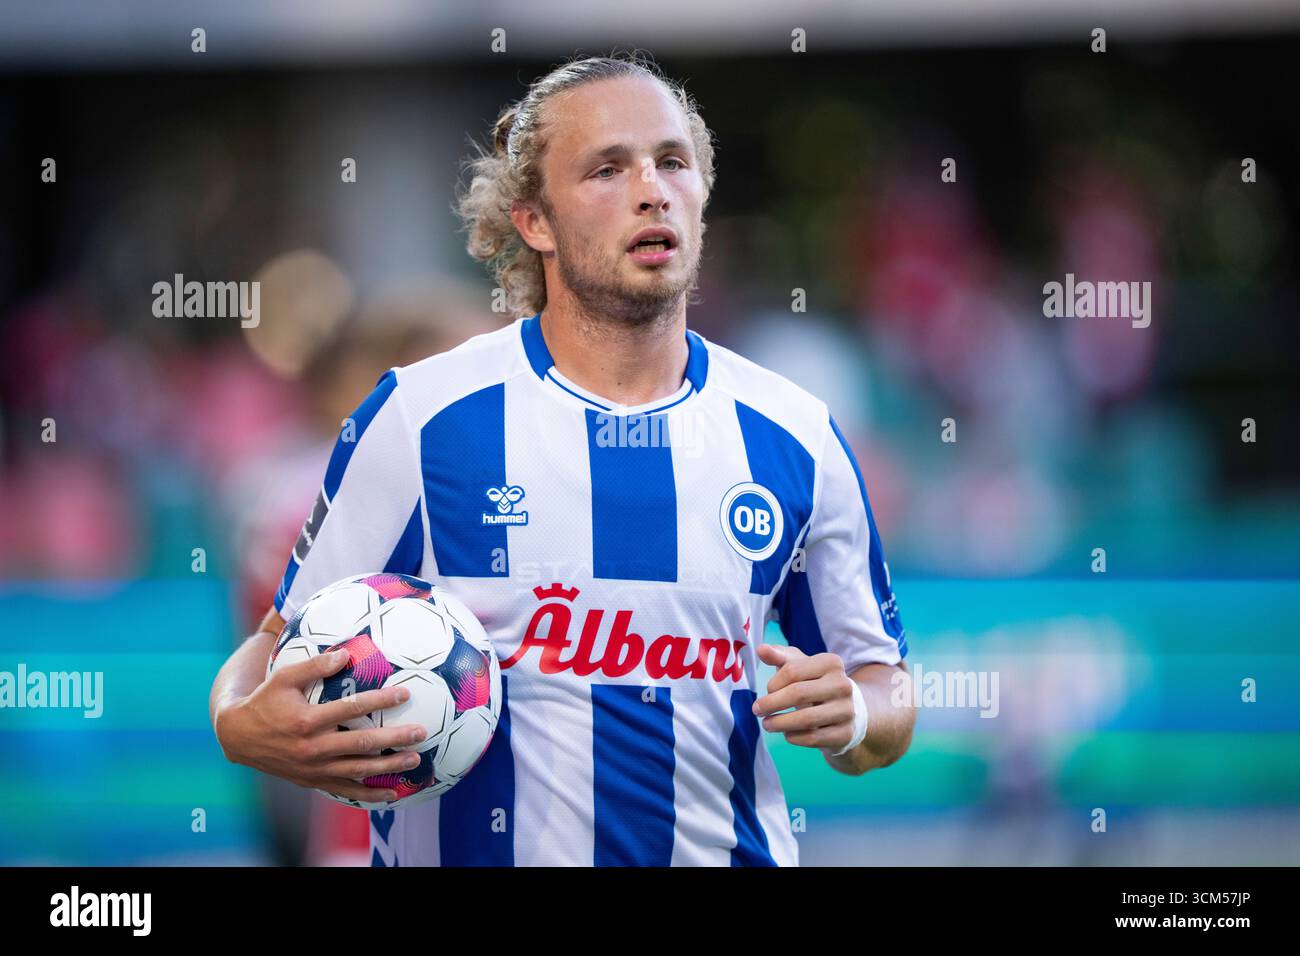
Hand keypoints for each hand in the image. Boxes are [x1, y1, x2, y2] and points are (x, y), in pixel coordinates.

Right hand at [214, 648, 427, 803]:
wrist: (238, 737)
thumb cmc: (265, 701)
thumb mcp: (283, 678)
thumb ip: (314, 666)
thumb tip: (345, 654)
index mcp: (307, 720)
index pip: (351, 708)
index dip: (379, 701)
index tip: (405, 694)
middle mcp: (312, 747)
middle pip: (361, 744)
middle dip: (393, 739)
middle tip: (420, 733)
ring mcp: (313, 768)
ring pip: (357, 770)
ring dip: (388, 767)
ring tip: (414, 760)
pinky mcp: (312, 781)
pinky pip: (344, 790)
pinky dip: (369, 794)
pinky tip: (392, 793)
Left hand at [753, 643, 856, 752]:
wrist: (843, 708)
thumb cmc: (813, 682)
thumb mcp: (799, 665)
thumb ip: (778, 656)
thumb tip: (761, 649)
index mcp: (831, 662)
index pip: (792, 671)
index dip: (774, 683)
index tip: (767, 691)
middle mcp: (843, 685)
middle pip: (798, 694)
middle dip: (771, 703)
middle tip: (757, 710)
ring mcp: (847, 710)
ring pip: (806, 719)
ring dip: (780, 723)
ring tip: (767, 724)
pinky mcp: (845, 733)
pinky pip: (814, 738)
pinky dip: (795, 737)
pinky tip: (787, 734)